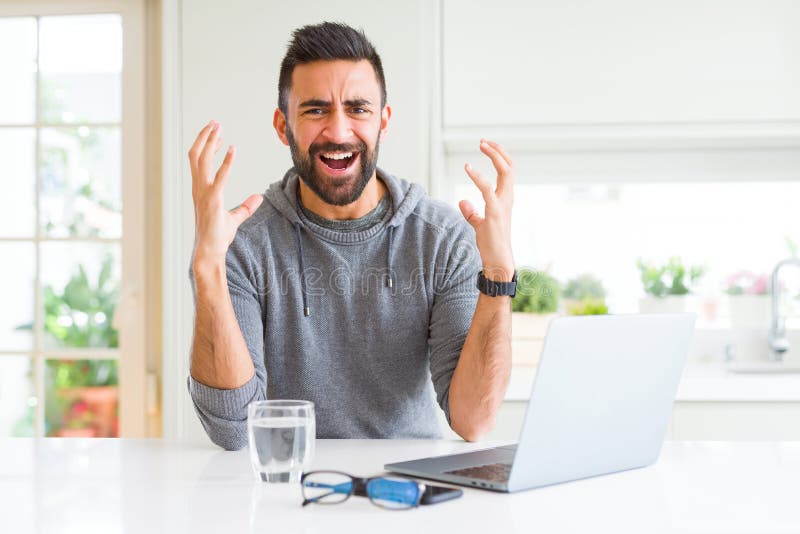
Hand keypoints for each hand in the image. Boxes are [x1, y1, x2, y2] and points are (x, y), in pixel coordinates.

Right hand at [189, 120, 262, 263]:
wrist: (209, 251)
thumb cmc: (218, 236)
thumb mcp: (235, 219)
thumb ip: (246, 207)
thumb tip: (258, 198)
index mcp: (200, 190)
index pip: (198, 162)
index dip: (206, 146)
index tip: (217, 136)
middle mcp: (198, 188)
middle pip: (196, 155)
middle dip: (204, 137)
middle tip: (215, 123)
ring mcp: (203, 193)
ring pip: (201, 160)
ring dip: (210, 142)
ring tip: (218, 128)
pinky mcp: (212, 200)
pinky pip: (219, 177)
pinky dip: (226, 162)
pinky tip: (233, 150)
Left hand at [458, 139, 514, 281]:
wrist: (497, 259)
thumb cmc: (490, 243)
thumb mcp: (479, 224)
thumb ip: (472, 213)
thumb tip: (462, 202)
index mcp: (505, 199)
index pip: (507, 171)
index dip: (499, 156)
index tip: (486, 146)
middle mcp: (507, 198)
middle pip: (509, 167)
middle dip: (498, 151)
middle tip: (483, 141)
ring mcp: (502, 204)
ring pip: (505, 172)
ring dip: (494, 156)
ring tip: (481, 144)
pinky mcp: (494, 212)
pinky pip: (487, 189)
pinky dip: (478, 176)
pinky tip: (468, 167)